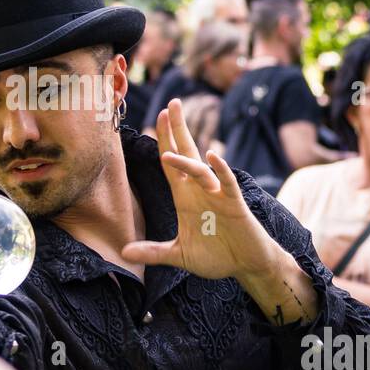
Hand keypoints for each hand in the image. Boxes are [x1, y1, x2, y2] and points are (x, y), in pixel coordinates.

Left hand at [122, 99, 280, 282]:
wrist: (246, 265)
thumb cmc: (216, 256)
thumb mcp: (178, 255)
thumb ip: (153, 252)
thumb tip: (124, 253)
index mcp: (185, 198)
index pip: (170, 165)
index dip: (163, 143)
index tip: (156, 118)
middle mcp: (199, 190)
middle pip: (186, 153)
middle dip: (177, 130)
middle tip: (171, 104)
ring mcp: (217, 195)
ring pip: (200, 170)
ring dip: (185, 160)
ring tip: (168, 154)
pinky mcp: (234, 204)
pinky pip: (227, 182)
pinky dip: (221, 170)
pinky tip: (213, 157)